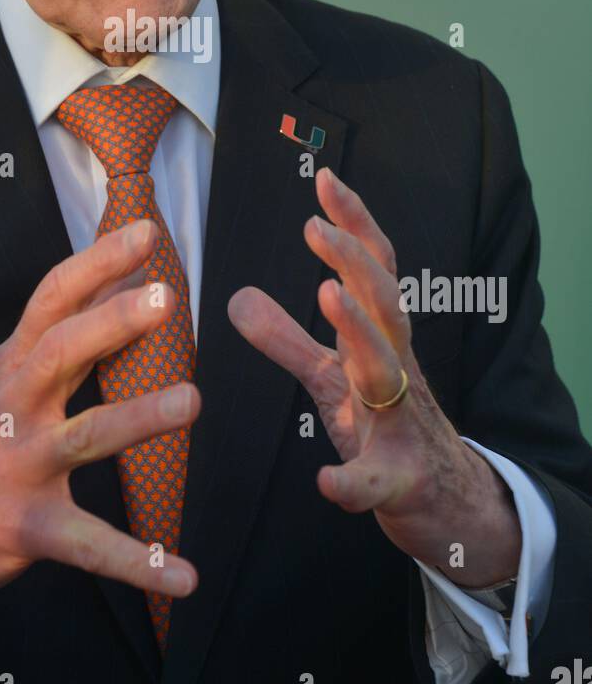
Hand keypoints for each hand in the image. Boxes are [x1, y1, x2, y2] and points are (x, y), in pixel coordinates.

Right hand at [0, 219, 199, 648]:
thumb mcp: (13, 374)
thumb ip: (65, 330)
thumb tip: (120, 270)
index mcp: (15, 362)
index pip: (52, 298)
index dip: (97, 262)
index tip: (145, 231)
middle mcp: (13, 405)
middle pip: (59, 352)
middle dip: (111, 322)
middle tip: (165, 298)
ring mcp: (18, 466)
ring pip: (82, 437)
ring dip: (137, 419)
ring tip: (192, 401)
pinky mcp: (27, 528)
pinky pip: (89, 545)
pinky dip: (138, 560)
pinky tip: (185, 574)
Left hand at [227, 168, 520, 588]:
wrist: (447, 504)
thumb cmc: (387, 428)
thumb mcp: (331, 379)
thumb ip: (286, 339)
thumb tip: (235, 297)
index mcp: (380, 340)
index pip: (373, 271)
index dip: (353, 224)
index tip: (325, 180)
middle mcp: (398, 371)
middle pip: (386, 304)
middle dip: (355, 262)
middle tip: (314, 227)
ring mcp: (401, 425)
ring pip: (387, 373)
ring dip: (360, 332)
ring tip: (328, 295)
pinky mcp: (397, 484)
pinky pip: (374, 482)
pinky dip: (352, 481)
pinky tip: (325, 480)